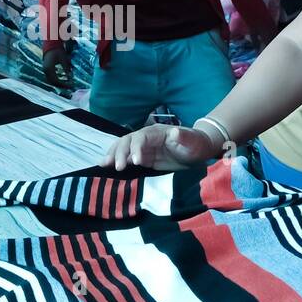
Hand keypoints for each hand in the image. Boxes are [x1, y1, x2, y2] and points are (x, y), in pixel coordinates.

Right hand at [43, 48, 72, 87]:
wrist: (50, 45)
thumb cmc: (58, 51)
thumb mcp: (64, 59)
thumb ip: (67, 68)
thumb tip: (71, 77)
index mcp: (49, 68)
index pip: (56, 80)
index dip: (64, 84)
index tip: (71, 84)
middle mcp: (45, 70)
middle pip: (53, 82)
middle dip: (62, 85)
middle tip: (71, 86)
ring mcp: (45, 70)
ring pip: (52, 81)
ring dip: (59, 83)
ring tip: (68, 84)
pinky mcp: (46, 69)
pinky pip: (51, 78)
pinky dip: (57, 80)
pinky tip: (64, 81)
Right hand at [103, 124, 218, 171]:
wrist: (197, 150)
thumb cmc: (195, 144)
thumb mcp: (192, 141)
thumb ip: (183, 137)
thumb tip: (174, 132)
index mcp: (156, 133)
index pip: (140, 138)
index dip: (136, 148)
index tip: (136, 162)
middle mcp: (146, 138)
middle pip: (127, 141)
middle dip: (120, 152)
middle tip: (117, 167)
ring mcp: (143, 148)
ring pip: (123, 148)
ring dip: (113, 155)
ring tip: (104, 165)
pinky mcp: (143, 158)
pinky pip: (127, 158)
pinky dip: (117, 162)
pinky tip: (108, 169)